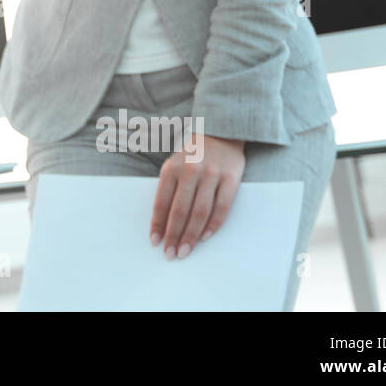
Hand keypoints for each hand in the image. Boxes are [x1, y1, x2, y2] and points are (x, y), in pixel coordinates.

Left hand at [150, 133, 244, 259]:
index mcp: (171, 167)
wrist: (221, 132)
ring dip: (192, 235)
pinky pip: (222, 207)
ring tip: (185, 251)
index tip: (154, 241)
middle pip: (180, 210)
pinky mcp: (231, 178)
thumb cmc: (193, 154)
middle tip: (170, 254)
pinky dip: (213, 225)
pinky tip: (205, 237)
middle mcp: (191, 170)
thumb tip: (162, 223)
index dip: (158, 224)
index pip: (162, 201)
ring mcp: (212, 174)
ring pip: (200, 212)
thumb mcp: (174, 164)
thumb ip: (169, 188)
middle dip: (173, 235)